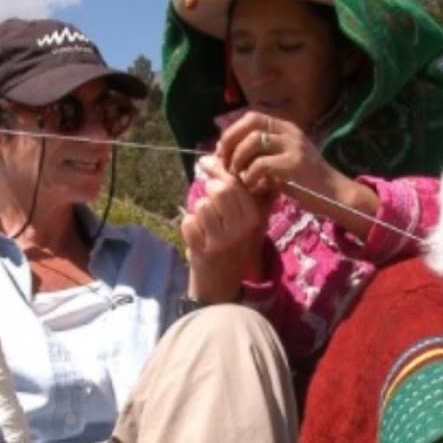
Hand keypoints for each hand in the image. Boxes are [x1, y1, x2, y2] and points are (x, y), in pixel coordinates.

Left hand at [181, 156, 269, 301]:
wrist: (222, 283)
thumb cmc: (236, 246)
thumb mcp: (250, 222)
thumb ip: (244, 192)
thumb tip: (223, 159)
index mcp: (254, 218)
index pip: (235, 183)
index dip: (217, 169)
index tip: (207, 162)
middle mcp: (240, 229)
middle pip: (219, 190)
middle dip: (209, 187)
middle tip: (208, 193)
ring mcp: (220, 241)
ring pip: (202, 205)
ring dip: (199, 210)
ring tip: (206, 221)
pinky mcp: (201, 251)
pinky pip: (188, 222)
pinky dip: (189, 225)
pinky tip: (198, 234)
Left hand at [217, 110, 333, 198]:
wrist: (334, 196)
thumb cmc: (305, 182)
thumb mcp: (282, 162)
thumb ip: (260, 154)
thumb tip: (226, 152)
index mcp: (285, 128)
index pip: (251, 117)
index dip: (232, 131)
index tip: (223, 152)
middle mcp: (289, 131)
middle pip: (250, 122)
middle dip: (231, 141)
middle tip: (225, 162)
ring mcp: (293, 146)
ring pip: (253, 141)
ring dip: (238, 160)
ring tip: (238, 176)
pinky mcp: (294, 164)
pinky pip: (261, 164)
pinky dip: (250, 176)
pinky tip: (252, 186)